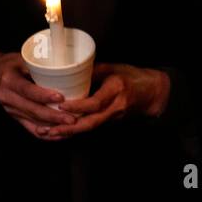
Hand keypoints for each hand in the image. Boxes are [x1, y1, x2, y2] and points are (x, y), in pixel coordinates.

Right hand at [0, 51, 77, 140]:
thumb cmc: (13, 65)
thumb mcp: (23, 59)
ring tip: (71, 127)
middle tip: (71, 119)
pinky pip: (30, 128)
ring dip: (53, 126)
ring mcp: (11, 110)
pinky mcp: (15, 117)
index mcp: (9, 81)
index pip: (27, 90)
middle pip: (32, 110)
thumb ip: (40, 65)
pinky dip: (45, 134)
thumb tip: (66, 66)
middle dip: (53, 116)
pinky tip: (59, 134)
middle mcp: (8, 97)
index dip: (43, 95)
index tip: (61, 98)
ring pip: (33, 121)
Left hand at [42, 63, 170, 138]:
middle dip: (69, 128)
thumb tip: (68, 70)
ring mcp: (114, 116)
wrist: (152, 92)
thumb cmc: (132, 76)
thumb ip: (92, 70)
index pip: (96, 102)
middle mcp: (116, 106)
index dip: (78, 106)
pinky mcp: (112, 121)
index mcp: (116, 90)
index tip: (62, 105)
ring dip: (70, 132)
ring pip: (90, 127)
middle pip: (91, 122)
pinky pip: (92, 127)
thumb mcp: (114, 68)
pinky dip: (76, 130)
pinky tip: (61, 132)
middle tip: (50, 129)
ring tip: (50, 133)